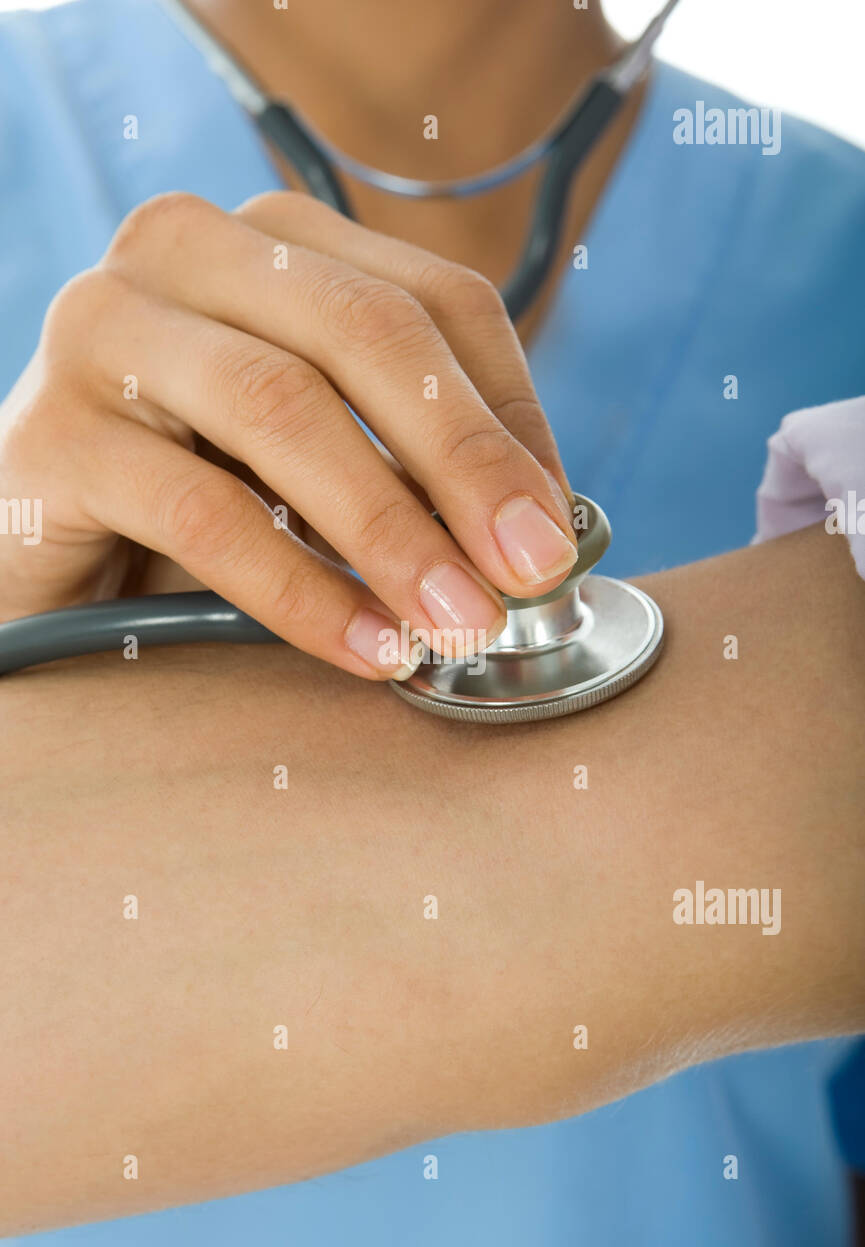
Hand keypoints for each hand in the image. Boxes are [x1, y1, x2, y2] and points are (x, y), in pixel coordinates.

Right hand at [0, 191, 577, 677]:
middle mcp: (187, 251)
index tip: (555, 529)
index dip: (512, 417)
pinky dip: (301, 589)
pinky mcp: (53, 431)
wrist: (44, 550)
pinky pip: (203, 511)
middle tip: (529, 573)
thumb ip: (414, 465)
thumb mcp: (325, 465)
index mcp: (276, 243)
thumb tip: (542, 530)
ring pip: (283, 407)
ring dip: (392, 529)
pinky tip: (367, 647)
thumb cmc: (200, 501)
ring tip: (459, 623)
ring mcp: (107, 327)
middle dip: (466, 461)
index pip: (435, 300)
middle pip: (368, 333)